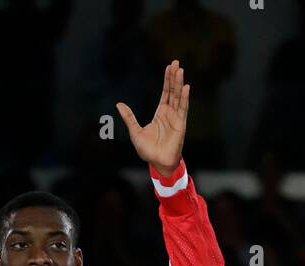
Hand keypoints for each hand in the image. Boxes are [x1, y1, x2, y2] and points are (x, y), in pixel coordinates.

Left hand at [116, 59, 188, 174]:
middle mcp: (170, 113)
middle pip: (173, 91)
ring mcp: (176, 118)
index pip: (166, 93)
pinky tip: (186, 88)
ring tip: (180, 70)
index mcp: (160, 113)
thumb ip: (129, 117)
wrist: (157, 163)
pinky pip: (183, 109)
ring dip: (179, 84)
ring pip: (178, 97)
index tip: (169, 67)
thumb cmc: (148, 151)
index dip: (167, 80)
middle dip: (174, 77)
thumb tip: (119, 104)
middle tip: (176, 62)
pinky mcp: (180, 125)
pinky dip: (184, 98)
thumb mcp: (135, 132)